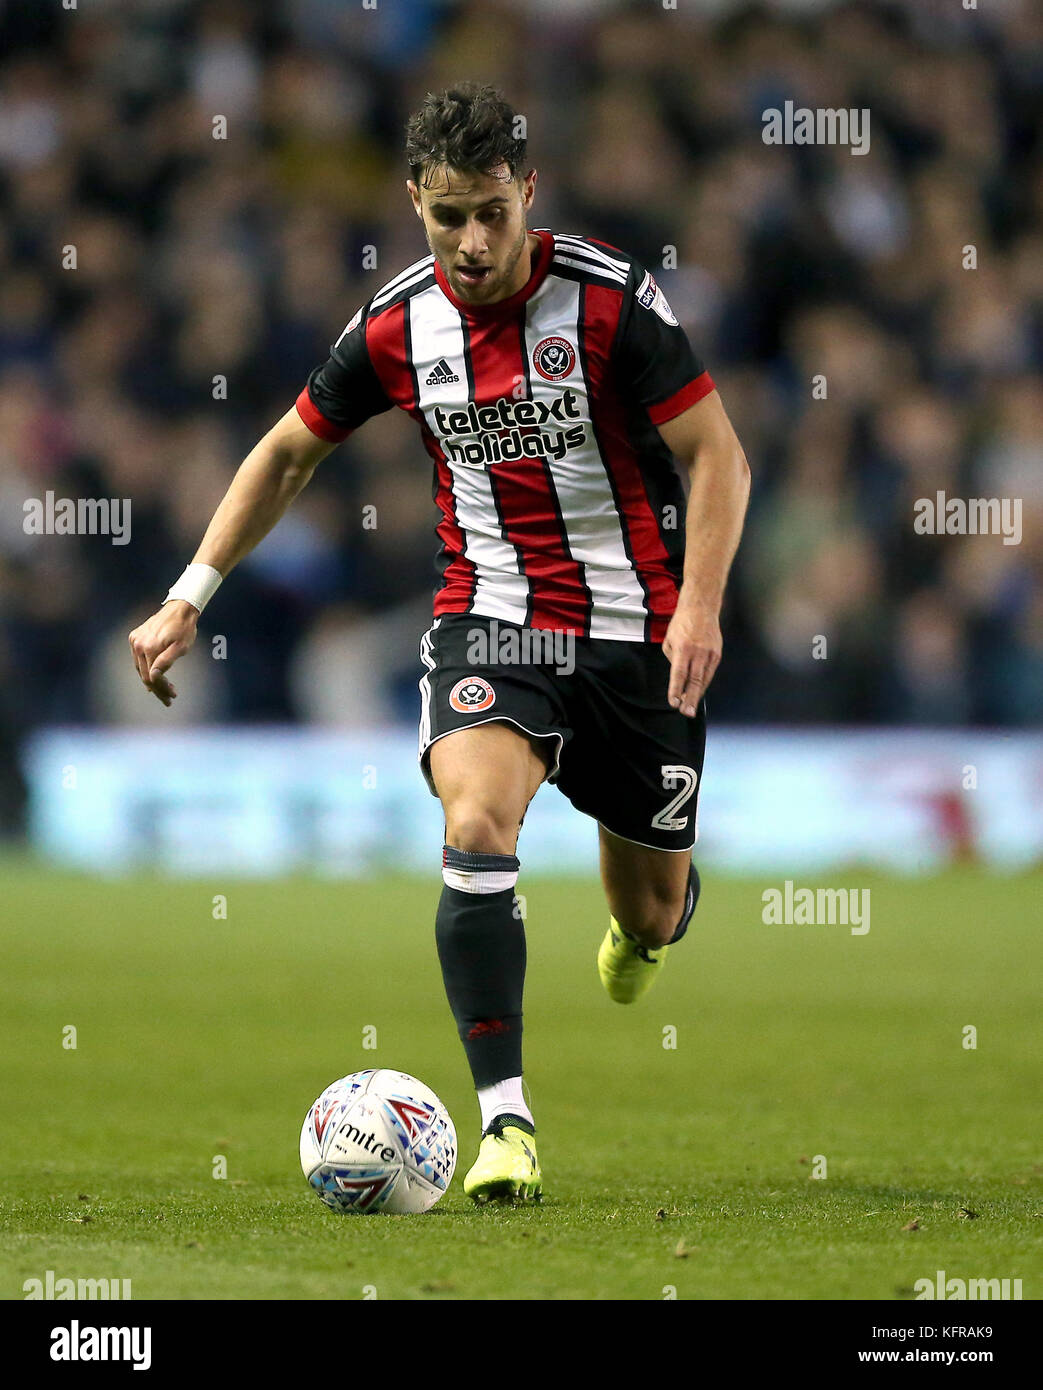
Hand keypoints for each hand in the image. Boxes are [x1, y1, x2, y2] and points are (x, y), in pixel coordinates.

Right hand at [128, 600, 197, 705]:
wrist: (179, 609)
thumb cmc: (184, 629)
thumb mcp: (181, 647)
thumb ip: (166, 662)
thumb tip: (154, 676)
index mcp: (150, 648)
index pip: (152, 678)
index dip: (162, 690)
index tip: (172, 697)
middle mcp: (138, 644)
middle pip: (145, 675)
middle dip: (158, 689)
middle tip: (170, 698)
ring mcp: (135, 640)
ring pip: (140, 668)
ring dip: (152, 680)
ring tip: (165, 688)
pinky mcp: (134, 637)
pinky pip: (138, 658)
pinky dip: (146, 668)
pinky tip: (155, 674)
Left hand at [662, 597, 721, 716]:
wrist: (701, 608)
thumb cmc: (682, 623)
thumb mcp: (669, 640)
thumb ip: (673, 659)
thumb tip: (678, 676)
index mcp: (683, 649)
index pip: (679, 674)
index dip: (676, 690)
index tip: (674, 702)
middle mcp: (698, 652)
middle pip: (695, 681)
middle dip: (690, 699)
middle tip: (687, 713)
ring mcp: (710, 653)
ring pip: (704, 679)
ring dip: (697, 695)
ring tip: (692, 708)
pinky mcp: (717, 654)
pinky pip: (710, 672)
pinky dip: (704, 683)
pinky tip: (698, 692)